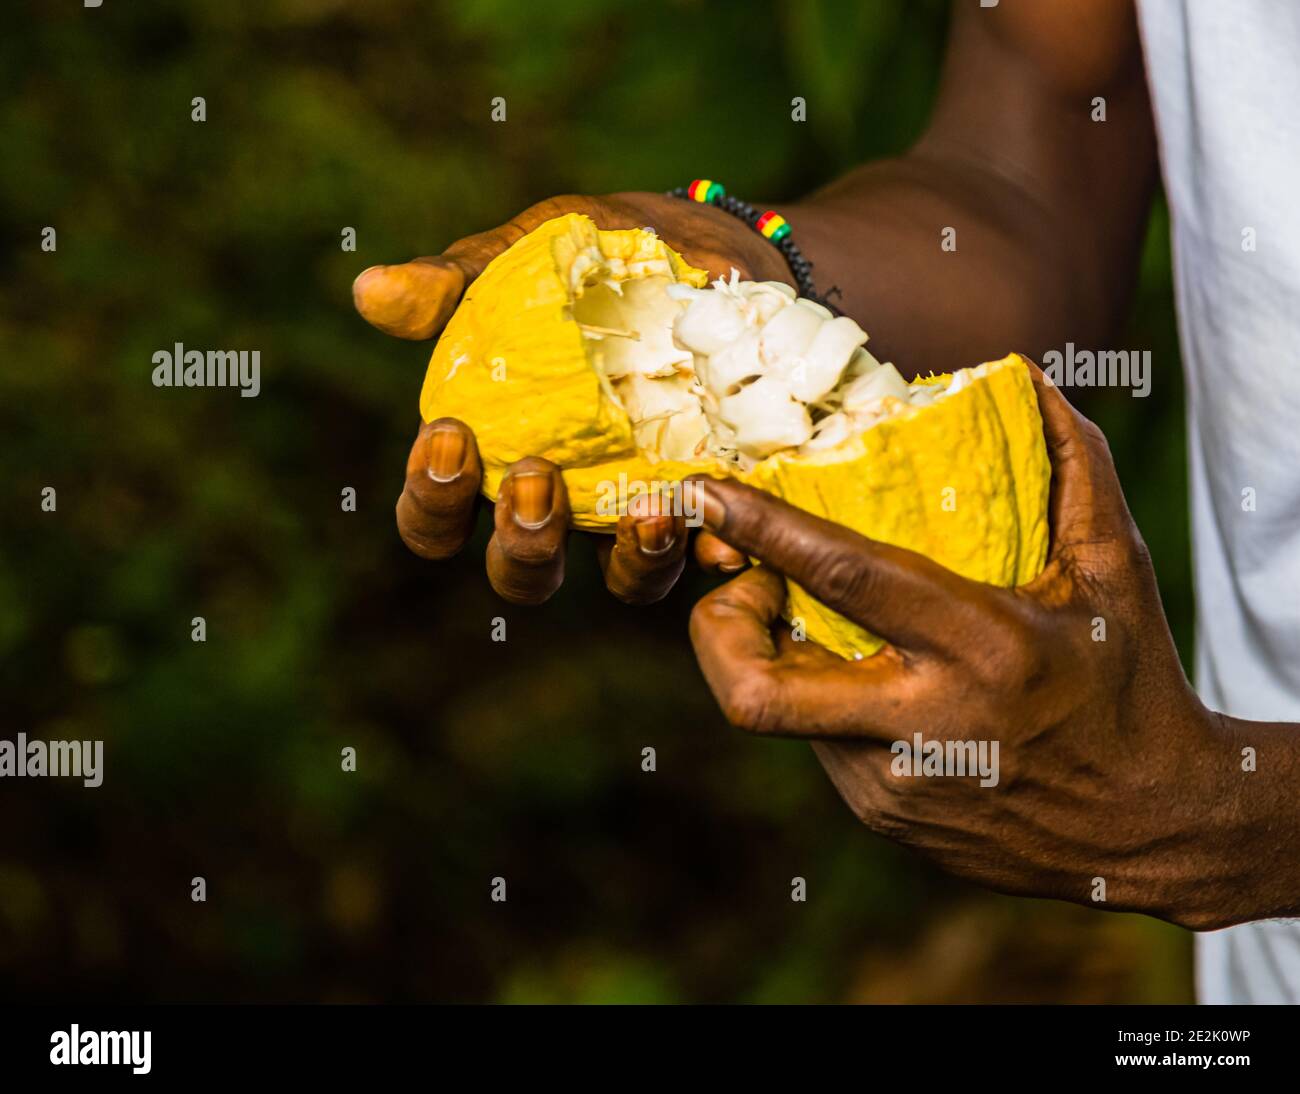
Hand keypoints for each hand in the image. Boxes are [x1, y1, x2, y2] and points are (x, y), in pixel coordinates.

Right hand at [355, 193, 781, 603]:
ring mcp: (639, 509)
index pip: (436, 518)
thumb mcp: (523, 259)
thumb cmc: (596, 263)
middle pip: (521, 572)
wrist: (711, 250)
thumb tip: (371, 291)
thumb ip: (454, 285)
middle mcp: (566, 504)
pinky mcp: (714, 500)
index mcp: (499, 458)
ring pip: (623, 581)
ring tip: (645, 510)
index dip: (429, 499)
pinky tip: (723, 519)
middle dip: (521, 542)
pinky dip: (717, 545)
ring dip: (629, 562)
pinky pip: (713, 548)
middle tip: (537, 478)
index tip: (447, 436)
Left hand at [686, 364, 1239, 929]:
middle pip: (757, 692)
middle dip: (717, 626)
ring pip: (781, 710)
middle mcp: (922, 727)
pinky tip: (862, 671)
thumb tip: (1026, 382)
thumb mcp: (1116, 572)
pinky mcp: (882, 818)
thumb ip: (1072, 470)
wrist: (1152, 829)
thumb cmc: (1132, 687)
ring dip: (773, 651)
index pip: (846, 579)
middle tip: (740, 582)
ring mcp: (892, 788)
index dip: (764, 530)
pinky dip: (815, 693)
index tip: (706, 489)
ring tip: (811, 612)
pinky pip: (815, 741)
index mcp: (983, 651)